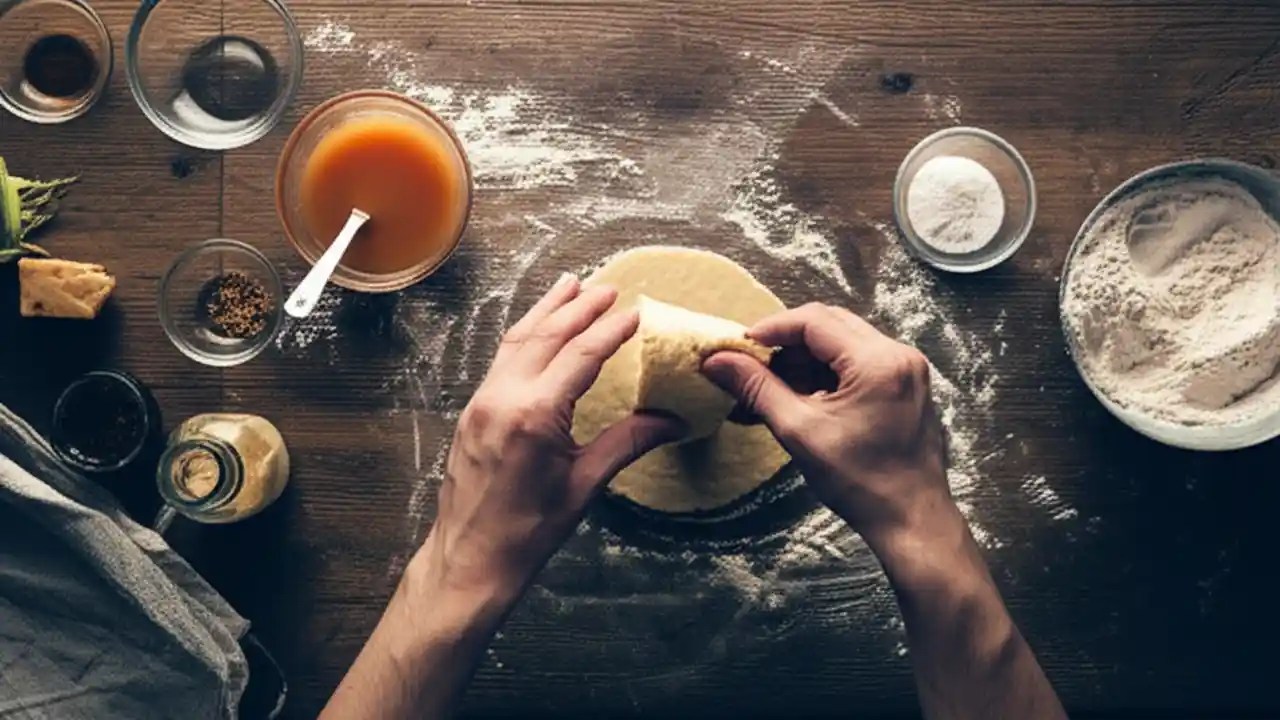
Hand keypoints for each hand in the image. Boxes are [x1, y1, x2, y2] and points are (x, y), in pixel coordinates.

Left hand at [420, 274, 682, 602]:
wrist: (469, 560)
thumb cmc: (528, 532)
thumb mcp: (585, 485)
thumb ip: (628, 442)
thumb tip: (673, 420)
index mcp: (534, 415)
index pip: (580, 355)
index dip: (610, 329)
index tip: (635, 311)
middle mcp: (503, 398)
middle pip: (546, 335)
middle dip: (579, 307)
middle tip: (608, 286)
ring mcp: (482, 401)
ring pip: (517, 340)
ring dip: (547, 310)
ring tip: (570, 285)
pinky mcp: (473, 410)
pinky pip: (502, 358)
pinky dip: (525, 334)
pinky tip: (538, 327)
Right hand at [703, 303, 948, 546]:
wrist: (912, 520)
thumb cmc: (859, 481)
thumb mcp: (799, 431)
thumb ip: (757, 388)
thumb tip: (717, 360)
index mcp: (877, 362)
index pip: (814, 320)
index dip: (772, 328)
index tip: (740, 348)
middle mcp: (899, 354)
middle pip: (831, 325)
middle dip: (788, 344)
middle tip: (756, 369)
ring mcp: (908, 369)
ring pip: (844, 342)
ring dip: (806, 360)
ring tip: (777, 391)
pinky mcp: (908, 384)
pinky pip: (860, 361)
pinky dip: (828, 373)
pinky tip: (805, 400)